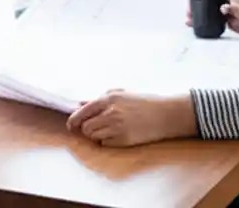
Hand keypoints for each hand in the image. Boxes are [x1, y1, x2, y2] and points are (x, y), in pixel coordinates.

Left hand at [65, 90, 195, 146]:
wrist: (166, 114)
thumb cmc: (145, 102)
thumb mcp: (123, 94)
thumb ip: (101, 98)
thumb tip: (81, 104)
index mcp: (109, 98)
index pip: (82, 112)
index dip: (74, 120)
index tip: (72, 125)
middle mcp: (111, 113)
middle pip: (86, 127)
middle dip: (88, 128)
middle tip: (96, 127)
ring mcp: (117, 127)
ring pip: (94, 136)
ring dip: (98, 135)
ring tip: (111, 129)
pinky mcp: (124, 140)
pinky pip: (105, 144)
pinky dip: (108, 141)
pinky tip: (120, 134)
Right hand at [184, 0, 238, 35]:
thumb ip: (231, 7)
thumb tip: (223, 9)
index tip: (191, 6)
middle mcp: (222, 3)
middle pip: (204, 5)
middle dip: (195, 10)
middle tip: (188, 16)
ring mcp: (223, 13)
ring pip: (207, 14)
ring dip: (198, 18)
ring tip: (190, 22)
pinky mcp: (225, 22)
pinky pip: (212, 23)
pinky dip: (205, 25)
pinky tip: (199, 27)